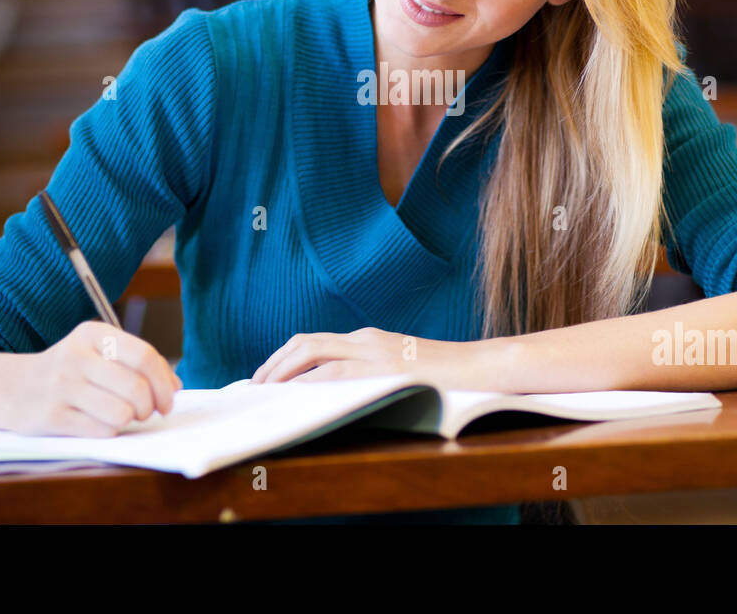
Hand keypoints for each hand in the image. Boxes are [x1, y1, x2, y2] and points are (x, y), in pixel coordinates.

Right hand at [2, 321, 181, 436]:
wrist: (11, 388)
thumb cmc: (69, 371)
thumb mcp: (98, 353)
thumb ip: (137, 364)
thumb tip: (174, 387)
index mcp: (92, 334)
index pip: (144, 356)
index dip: (164, 382)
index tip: (169, 400)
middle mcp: (76, 356)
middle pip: (136, 387)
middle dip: (150, 407)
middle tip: (147, 412)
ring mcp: (61, 386)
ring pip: (121, 413)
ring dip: (130, 420)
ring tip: (123, 416)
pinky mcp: (51, 416)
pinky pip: (100, 430)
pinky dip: (109, 431)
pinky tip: (101, 424)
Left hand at [250, 326, 502, 389]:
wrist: (481, 367)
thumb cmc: (443, 376)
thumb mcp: (399, 370)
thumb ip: (369, 375)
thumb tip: (333, 397)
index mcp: (367, 339)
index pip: (313, 342)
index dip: (283, 359)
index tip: (266, 378)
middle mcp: (365, 339)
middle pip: (304, 343)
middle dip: (274, 364)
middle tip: (256, 387)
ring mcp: (374, 351)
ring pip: (312, 352)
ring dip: (283, 372)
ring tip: (266, 393)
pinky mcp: (383, 368)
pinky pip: (335, 372)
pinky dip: (309, 384)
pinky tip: (296, 397)